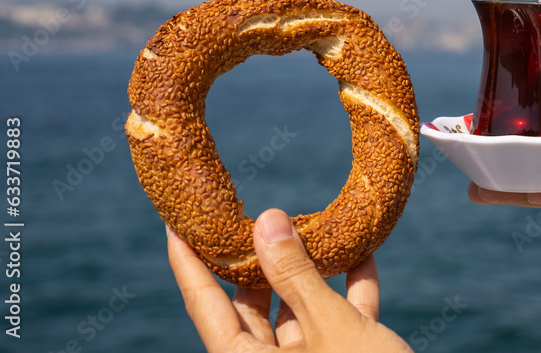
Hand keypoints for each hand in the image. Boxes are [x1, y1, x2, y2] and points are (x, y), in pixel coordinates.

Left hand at [167, 208, 410, 351]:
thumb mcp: (329, 326)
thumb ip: (296, 274)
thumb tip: (267, 220)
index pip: (205, 306)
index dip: (188, 264)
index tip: (176, 224)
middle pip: (253, 306)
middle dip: (261, 258)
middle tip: (259, 214)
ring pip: (300, 309)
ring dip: (313, 268)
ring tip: (316, 224)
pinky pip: (341, 319)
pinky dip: (351, 288)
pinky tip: (363, 253)